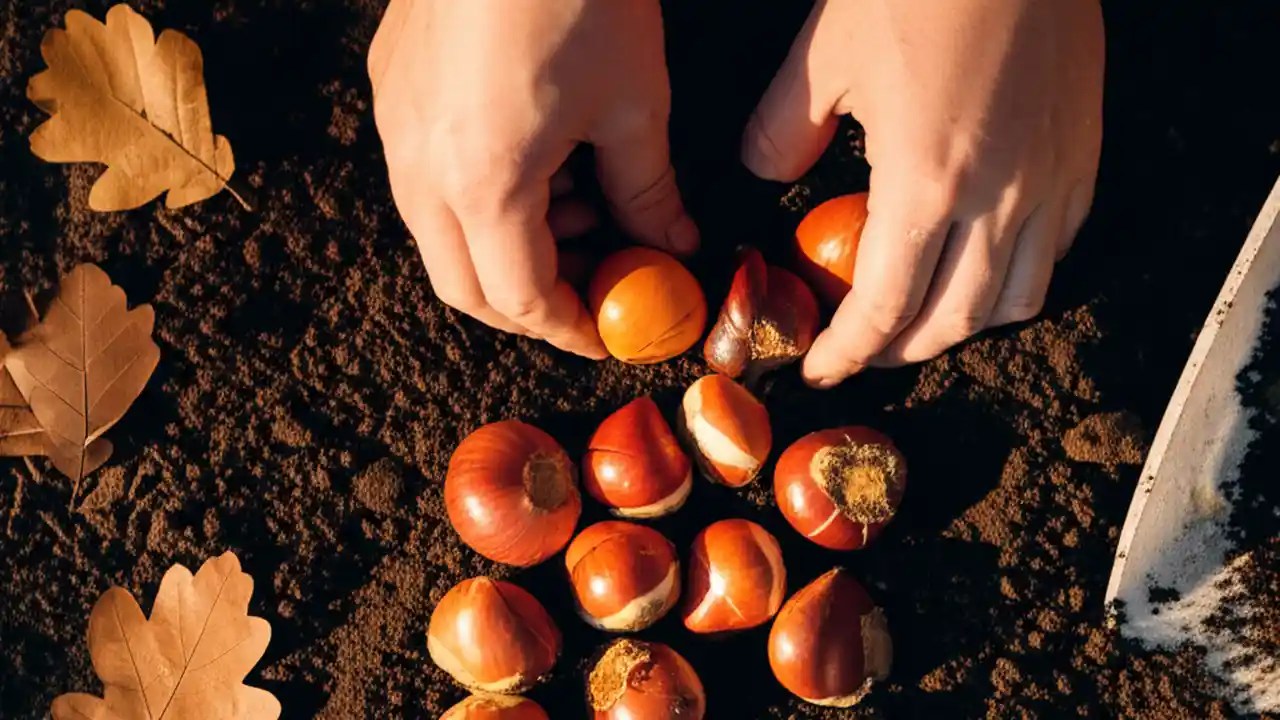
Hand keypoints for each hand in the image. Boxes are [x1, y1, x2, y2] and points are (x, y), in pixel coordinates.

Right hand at [368, 0, 697, 357]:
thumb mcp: (633, 104)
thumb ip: (647, 192)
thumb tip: (669, 243)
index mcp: (480, 181)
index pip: (519, 298)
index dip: (571, 327)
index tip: (612, 331)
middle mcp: (418, 164)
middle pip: (463, 283)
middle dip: (530, 302)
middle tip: (592, 287)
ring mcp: (395, 122)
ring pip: (439, 232)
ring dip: (505, 246)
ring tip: (577, 206)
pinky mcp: (392, 85)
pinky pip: (425, 176)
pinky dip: (479, 196)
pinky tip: (537, 156)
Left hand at [743, 0, 1103, 385]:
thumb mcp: (823, 57)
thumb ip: (783, 130)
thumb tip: (764, 174)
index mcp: (928, 182)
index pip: (886, 307)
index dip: (847, 351)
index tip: (818, 370)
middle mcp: (1001, 197)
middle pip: (953, 319)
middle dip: (900, 349)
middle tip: (862, 348)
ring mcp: (1052, 178)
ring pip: (1018, 298)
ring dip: (963, 325)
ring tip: (922, 321)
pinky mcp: (1084, 153)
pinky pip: (1057, 248)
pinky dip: (1016, 278)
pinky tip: (984, 264)